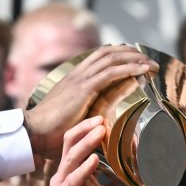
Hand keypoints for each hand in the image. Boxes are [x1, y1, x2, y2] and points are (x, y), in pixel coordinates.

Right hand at [24, 45, 156, 159]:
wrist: (33, 132)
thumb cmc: (49, 132)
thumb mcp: (69, 117)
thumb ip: (82, 113)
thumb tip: (97, 120)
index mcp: (72, 79)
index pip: (97, 58)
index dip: (117, 55)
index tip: (133, 58)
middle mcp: (76, 74)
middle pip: (107, 52)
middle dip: (129, 52)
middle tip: (147, 58)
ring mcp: (79, 79)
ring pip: (111, 59)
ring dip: (134, 58)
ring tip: (151, 63)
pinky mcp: (83, 89)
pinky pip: (111, 73)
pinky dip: (129, 68)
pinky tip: (142, 70)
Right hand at [42, 117, 142, 185]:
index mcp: (70, 172)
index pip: (71, 144)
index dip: (83, 131)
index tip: (100, 120)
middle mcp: (62, 182)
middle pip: (70, 156)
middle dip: (85, 142)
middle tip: (100, 129)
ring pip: (69, 180)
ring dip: (82, 169)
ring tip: (95, 159)